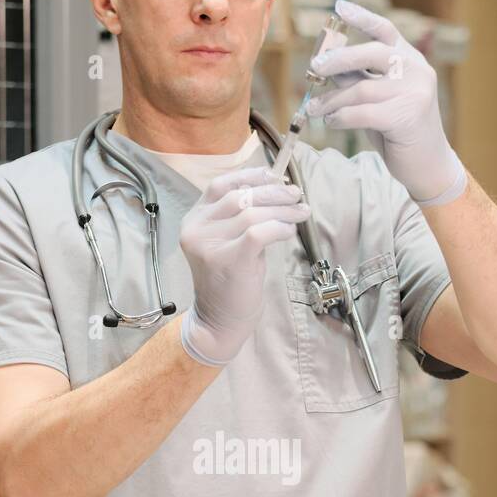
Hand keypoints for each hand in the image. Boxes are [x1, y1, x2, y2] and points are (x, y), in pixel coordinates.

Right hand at [178, 167, 309, 365]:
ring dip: (283, 210)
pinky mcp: (228, 259)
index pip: (220, 185)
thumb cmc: (230, 280)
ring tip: (301, 212)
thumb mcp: (230, 241)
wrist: (220, 320)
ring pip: (252, 213)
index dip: (250, 176)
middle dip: (273, 192)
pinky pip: (259, 231)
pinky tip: (290, 231)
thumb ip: (242, 216)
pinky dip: (279, 227)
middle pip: (239, 196)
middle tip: (296, 195)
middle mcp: (197, 229)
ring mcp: (209, 245)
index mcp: (194, 220)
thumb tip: (276, 189)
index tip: (275, 176)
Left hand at [305, 0, 466, 206]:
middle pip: (371, 52)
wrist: (428, 166)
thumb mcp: (378, 100)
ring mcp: (415, 92)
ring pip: (361, 89)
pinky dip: (341, 117)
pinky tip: (333, 122)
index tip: (339, 8)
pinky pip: (362, 113)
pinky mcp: (407, 116)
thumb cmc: (400, 132)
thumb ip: (359, 80)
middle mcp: (416, 70)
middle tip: (314, 67)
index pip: (386, 31)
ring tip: (316, 109)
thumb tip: (327, 67)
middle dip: (338, 59)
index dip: (362, 18)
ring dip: (332, 100)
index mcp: (411, 60)